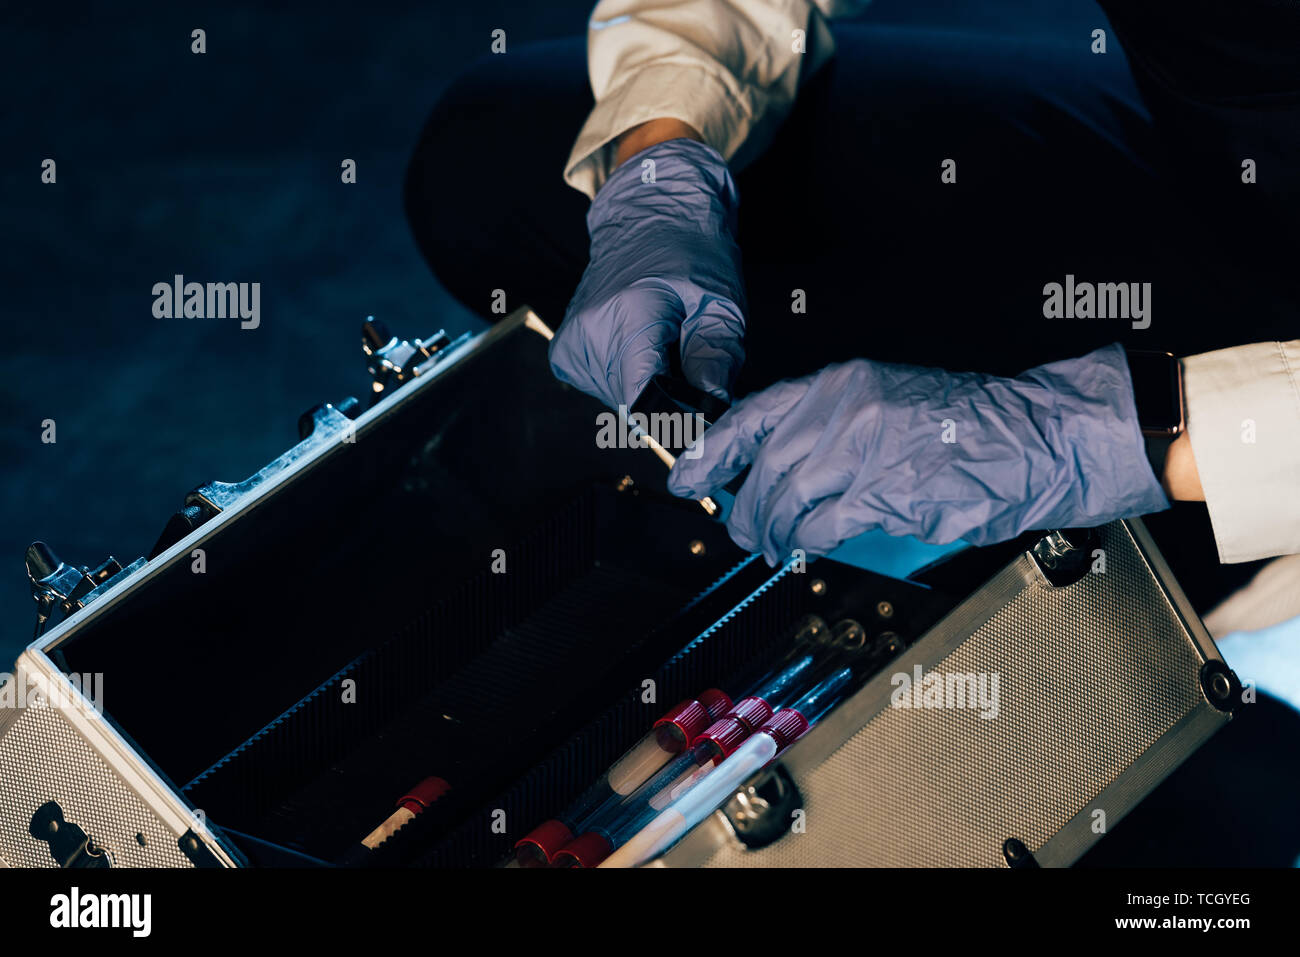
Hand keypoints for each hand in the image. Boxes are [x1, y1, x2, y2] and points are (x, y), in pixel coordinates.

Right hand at [549, 138, 745, 409]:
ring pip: (620, 400)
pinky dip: (630, 378)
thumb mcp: (720, 301)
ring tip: (665, 344)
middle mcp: (589, 331)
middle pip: (635, 404)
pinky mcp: (565, 354)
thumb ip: (716, 358)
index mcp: (628, 313)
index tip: (700, 415)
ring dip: (650, 387)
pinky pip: (605, 388)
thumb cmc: (689, 252)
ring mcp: (571, 344)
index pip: (641, 399)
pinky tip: (642, 346)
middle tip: (689, 359)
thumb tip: (712, 406)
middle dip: (669, 397)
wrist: (647, 217)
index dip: (676, 418)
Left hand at [668, 343, 1170, 564]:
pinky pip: (826, 526)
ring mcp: (868, 451)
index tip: (689, 477)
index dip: (713, 451)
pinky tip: (813, 546)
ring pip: (787, 501)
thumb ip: (829, 426)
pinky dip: (811, 542)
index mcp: (842, 384)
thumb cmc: (966, 425)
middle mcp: (847, 411)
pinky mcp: (890, 495)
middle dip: (744, 510)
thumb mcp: (887, 399)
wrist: (1033, 437)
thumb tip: (774, 468)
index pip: (754, 415)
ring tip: (774, 548)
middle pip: (765, 469)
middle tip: (741, 531)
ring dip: (773, 533)